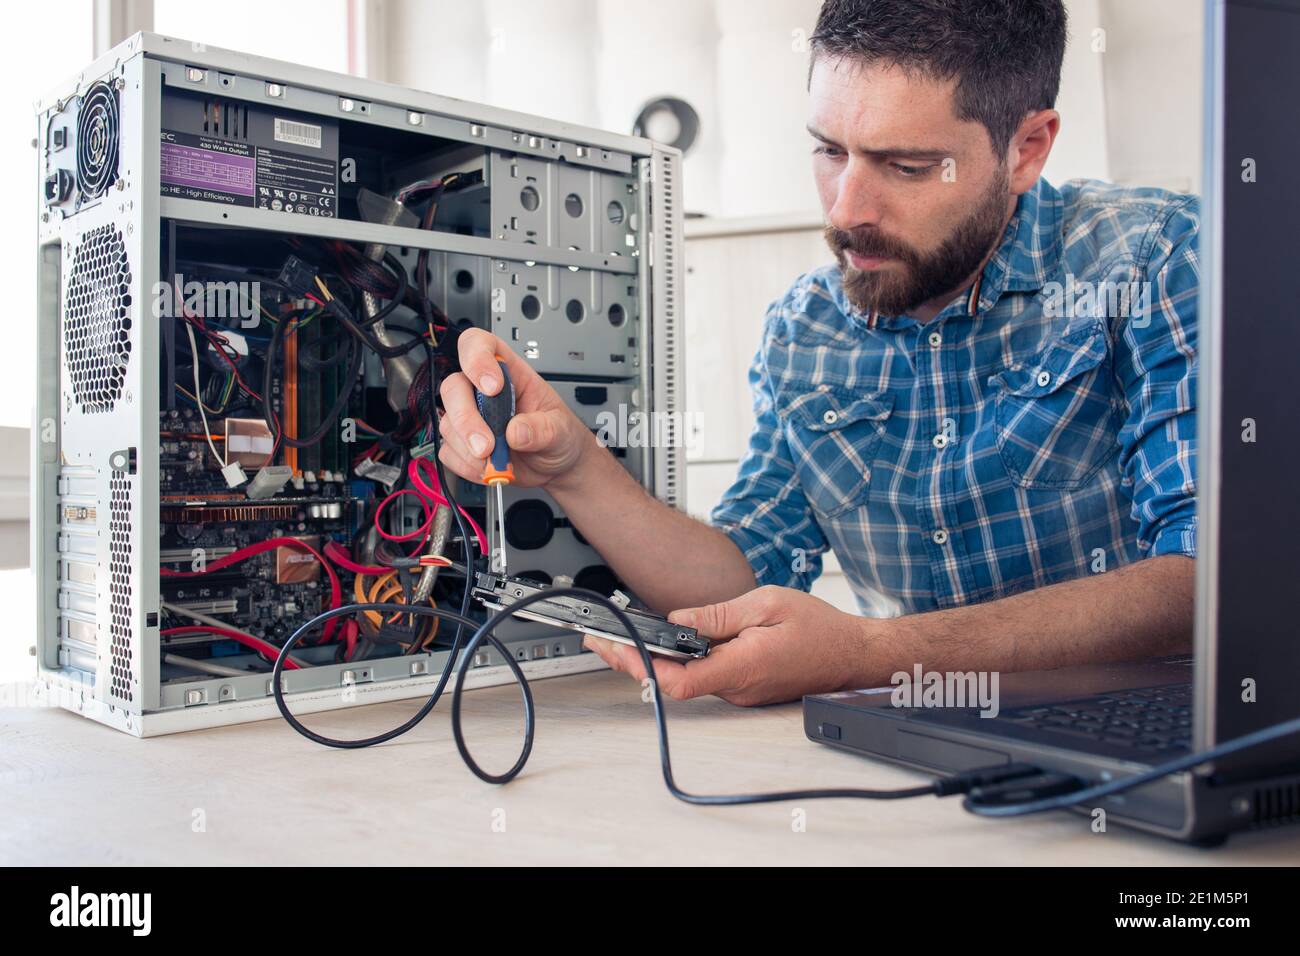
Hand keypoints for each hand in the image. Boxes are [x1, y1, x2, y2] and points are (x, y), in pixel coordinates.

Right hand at [437, 329, 594, 488]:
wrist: (556, 467)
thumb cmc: (559, 436)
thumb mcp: (562, 428)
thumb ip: (542, 428)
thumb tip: (517, 431)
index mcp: (508, 373)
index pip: (478, 345)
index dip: (477, 359)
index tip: (492, 387)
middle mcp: (483, 392)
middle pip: (453, 387)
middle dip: (466, 418)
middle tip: (488, 445)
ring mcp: (470, 418)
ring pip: (447, 423)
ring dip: (469, 448)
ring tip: (500, 459)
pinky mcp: (462, 445)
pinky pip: (448, 452)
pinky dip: (468, 465)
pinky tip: (490, 467)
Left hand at [583, 585, 871, 705]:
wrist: (853, 655)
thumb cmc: (821, 629)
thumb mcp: (766, 604)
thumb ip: (718, 615)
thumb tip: (678, 620)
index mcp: (742, 667)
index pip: (679, 680)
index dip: (642, 666)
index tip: (617, 648)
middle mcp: (737, 688)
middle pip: (674, 680)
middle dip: (634, 659)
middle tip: (601, 640)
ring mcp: (740, 692)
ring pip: (687, 678)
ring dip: (654, 659)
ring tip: (621, 637)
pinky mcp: (744, 687)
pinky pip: (704, 675)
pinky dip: (680, 660)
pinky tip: (664, 643)